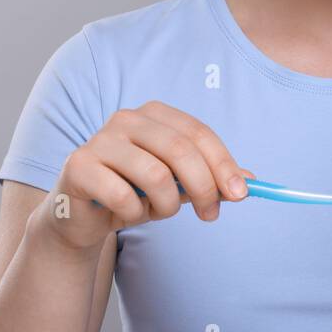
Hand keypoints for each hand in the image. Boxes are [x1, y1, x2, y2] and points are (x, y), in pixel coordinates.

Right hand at [29, 100, 256, 252]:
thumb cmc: (134, 193)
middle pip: (180, 150)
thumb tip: (251, 181)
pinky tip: (125, 214)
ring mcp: (100, 140)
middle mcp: (126, 119)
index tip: (241, 194)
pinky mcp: (79, 166)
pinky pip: (122, 195)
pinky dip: (134, 213)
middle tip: (211, 215)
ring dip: (167, 204)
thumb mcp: (178, 185)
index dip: (224, 164)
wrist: (83, 216)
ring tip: (158, 211)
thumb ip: (211, 179)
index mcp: (154, 114)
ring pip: (155, 175)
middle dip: (204, 187)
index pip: (198, 133)